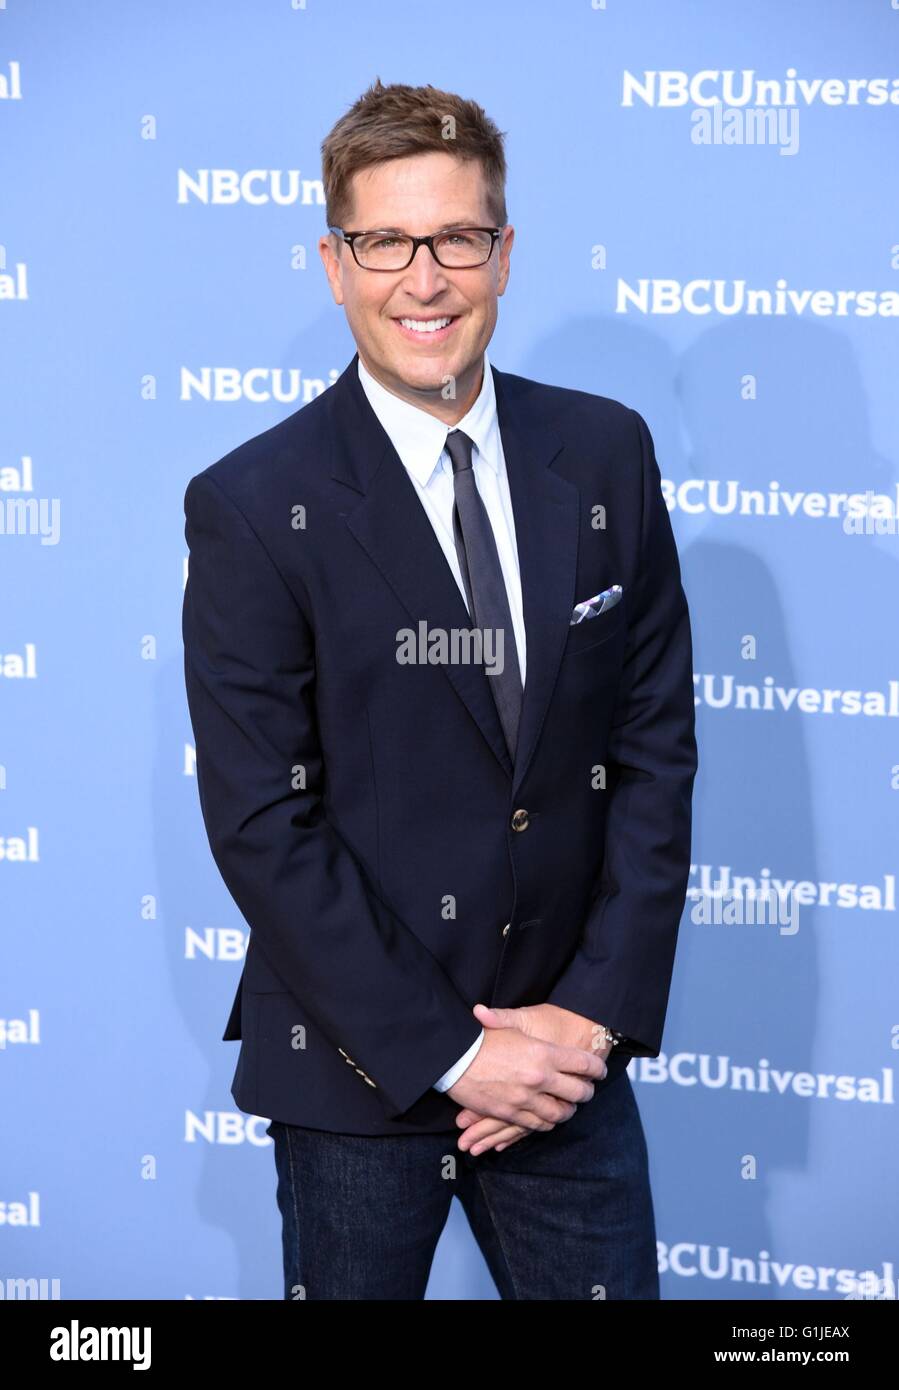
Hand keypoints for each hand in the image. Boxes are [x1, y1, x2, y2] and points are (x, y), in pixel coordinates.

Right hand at [448, 1002, 608, 1154]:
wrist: (454, 1061)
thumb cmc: (482, 1039)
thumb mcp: (509, 1024)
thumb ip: (530, 1022)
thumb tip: (544, 1016)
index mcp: (544, 1053)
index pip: (584, 1064)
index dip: (596, 1068)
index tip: (599, 1070)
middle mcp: (540, 1078)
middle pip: (578, 1093)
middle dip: (586, 1092)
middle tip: (586, 1089)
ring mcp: (526, 1099)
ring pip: (560, 1113)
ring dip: (567, 1110)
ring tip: (569, 1105)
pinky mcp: (512, 1113)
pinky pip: (538, 1124)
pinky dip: (547, 1122)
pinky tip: (548, 1117)